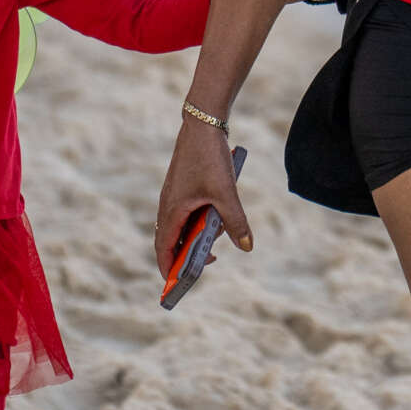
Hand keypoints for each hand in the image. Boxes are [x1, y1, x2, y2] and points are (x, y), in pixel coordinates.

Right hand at [152, 119, 251, 269]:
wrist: (202, 125)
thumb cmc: (210, 159)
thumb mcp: (226, 194)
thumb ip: (236, 223)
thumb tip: (246, 247)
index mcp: (172, 211)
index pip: (164, 248)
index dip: (168, 268)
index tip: (176, 284)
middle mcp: (167, 205)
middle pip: (170, 240)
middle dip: (184, 255)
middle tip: (205, 264)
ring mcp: (173, 195)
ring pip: (179, 225)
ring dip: (193, 236)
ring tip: (215, 239)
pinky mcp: (180, 186)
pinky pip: (184, 212)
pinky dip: (196, 221)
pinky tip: (215, 217)